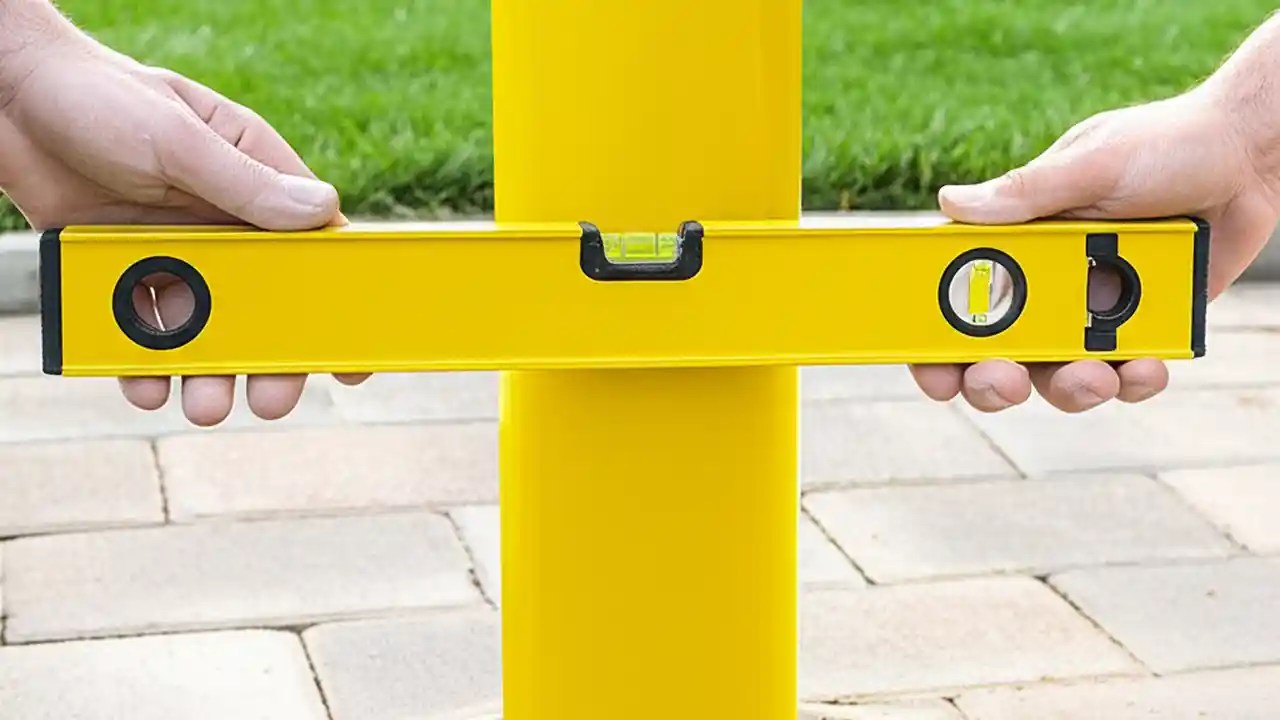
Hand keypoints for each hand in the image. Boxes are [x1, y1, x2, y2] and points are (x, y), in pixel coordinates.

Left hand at [0, 6, 368, 424]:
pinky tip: (143, 383)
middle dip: (270, 359)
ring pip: (205, 326)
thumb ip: (244, 182)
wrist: (3, 94)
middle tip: (270, 401)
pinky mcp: (117, 269)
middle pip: (265, 304)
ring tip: (201, 403)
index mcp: (254, 177)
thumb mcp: (176, 137)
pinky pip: (139, 327)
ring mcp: (171, 248)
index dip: (337, 302)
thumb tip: (322, 214)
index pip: (314, 245)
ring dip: (208, 370)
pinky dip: (142, 361)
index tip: (351, 358)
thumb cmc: (95, 93)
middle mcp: (222, 219)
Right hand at [914, 86, 1279, 412]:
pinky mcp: (1143, 329)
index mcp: (1014, 242)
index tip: (933, 372)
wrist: (1249, 156)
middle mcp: (1044, 283)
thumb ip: (1026, 191)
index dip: (931, 343)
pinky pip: (1126, 374)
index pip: (954, 299)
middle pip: (995, 355)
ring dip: (1069, 388)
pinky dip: (1134, 381)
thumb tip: (950, 203)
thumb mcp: (1092, 162)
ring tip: (1097, 376)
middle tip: (1004, 379)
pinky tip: (1146, 366)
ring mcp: (1092, 311)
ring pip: (1059, 376)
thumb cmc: (1165, 143)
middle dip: (991, 381)